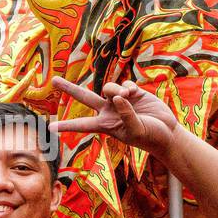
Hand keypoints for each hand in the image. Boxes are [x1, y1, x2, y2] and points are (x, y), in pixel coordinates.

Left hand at [50, 77, 178, 156]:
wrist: (167, 132)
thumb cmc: (150, 137)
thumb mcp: (136, 130)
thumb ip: (126, 115)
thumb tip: (117, 97)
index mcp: (105, 125)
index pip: (82, 125)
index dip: (66, 126)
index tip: (50, 127)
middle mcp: (108, 111)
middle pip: (85, 97)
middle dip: (69, 89)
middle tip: (53, 81)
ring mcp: (119, 101)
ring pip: (108, 87)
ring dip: (116, 89)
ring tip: (127, 96)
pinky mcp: (133, 93)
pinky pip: (125, 84)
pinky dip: (129, 87)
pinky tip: (136, 93)